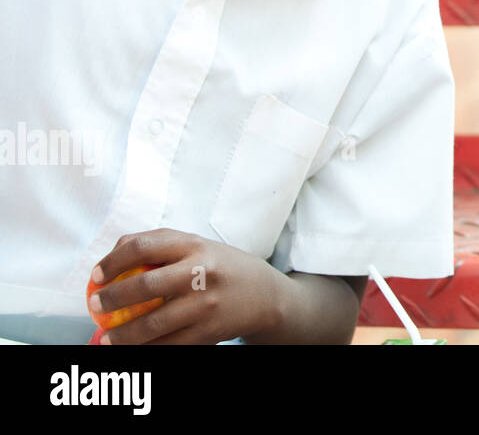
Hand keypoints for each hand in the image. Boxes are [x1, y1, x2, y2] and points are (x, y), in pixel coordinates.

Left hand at [88, 229, 284, 343]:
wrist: (266, 296)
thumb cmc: (222, 268)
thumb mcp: (199, 246)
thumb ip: (161, 245)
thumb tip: (111, 258)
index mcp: (195, 245)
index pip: (143, 246)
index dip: (112, 260)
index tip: (97, 275)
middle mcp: (202, 271)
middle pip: (145, 285)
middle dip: (111, 299)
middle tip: (95, 306)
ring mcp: (206, 304)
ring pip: (152, 323)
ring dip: (122, 334)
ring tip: (107, 338)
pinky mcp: (209, 332)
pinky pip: (168, 345)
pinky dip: (145, 350)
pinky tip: (133, 349)